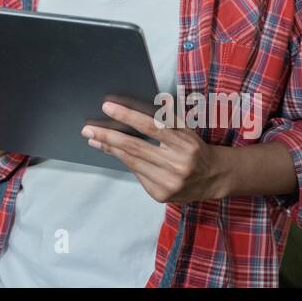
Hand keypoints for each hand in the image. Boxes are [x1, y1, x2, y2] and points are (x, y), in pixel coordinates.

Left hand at [81, 100, 225, 202]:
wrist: (214, 177)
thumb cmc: (194, 147)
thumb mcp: (186, 129)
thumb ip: (165, 117)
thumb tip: (134, 105)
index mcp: (184, 144)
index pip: (151, 126)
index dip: (127, 116)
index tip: (107, 107)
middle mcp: (177, 165)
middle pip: (135, 147)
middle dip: (108, 136)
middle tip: (88, 128)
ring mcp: (169, 183)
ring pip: (132, 162)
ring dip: (110, 149)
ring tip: (93, 139)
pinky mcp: (161, 195)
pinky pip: (137, 174)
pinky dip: (125, 161)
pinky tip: (113, 152)